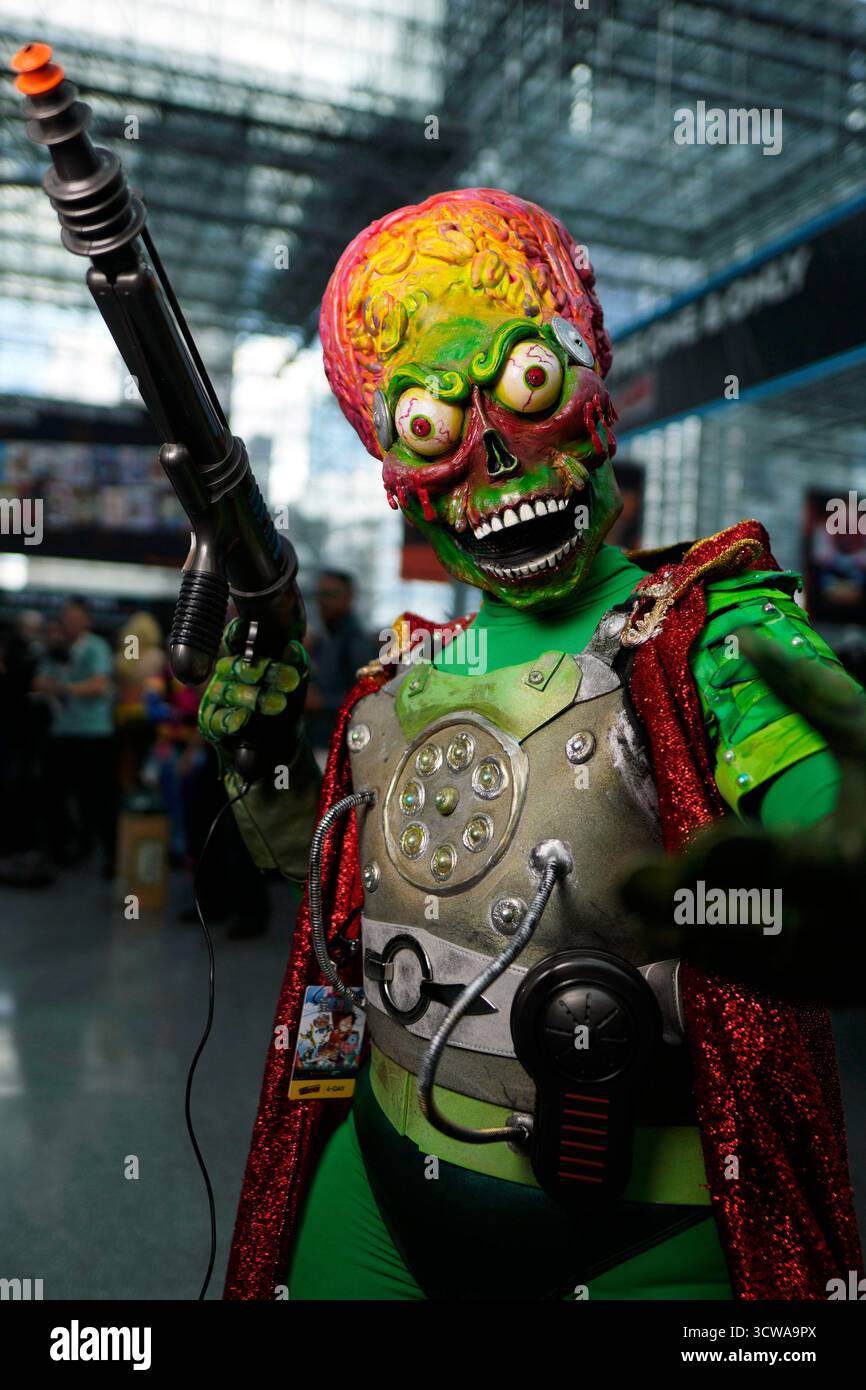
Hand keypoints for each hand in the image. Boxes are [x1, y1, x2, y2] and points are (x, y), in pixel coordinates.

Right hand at [198, 618, 309, 747]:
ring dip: (249, 697)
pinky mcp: (212, 722)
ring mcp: (218, 698)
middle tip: (269, 671)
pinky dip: (230, 719)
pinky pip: (216, 719)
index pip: (235, 641)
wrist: (282, 744)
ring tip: (276, 703)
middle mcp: (228, 676)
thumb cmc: (287, 706)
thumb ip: (296, 667)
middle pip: (232, 666)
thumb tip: (294, 647)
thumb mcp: (296, 686)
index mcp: (245, 659)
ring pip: (227, 692)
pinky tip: (244, 719)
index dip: (236, 634)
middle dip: (253, 669)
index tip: (244, 628)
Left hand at [620, 628, 865, 1000]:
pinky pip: (775, 985)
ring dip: (692, 942)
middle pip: (728, 923)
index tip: (657, 855)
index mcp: (835, 858)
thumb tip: (751, 641)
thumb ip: (812, 692)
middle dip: (670, 909)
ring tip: (648, 924)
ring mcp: (838, 960)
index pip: (740, 862)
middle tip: (626, 891)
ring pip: (745, 963)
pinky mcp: (842, 984)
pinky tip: (702, 943)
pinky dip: (734, 964)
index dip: (690, 859)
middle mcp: (832, 920)